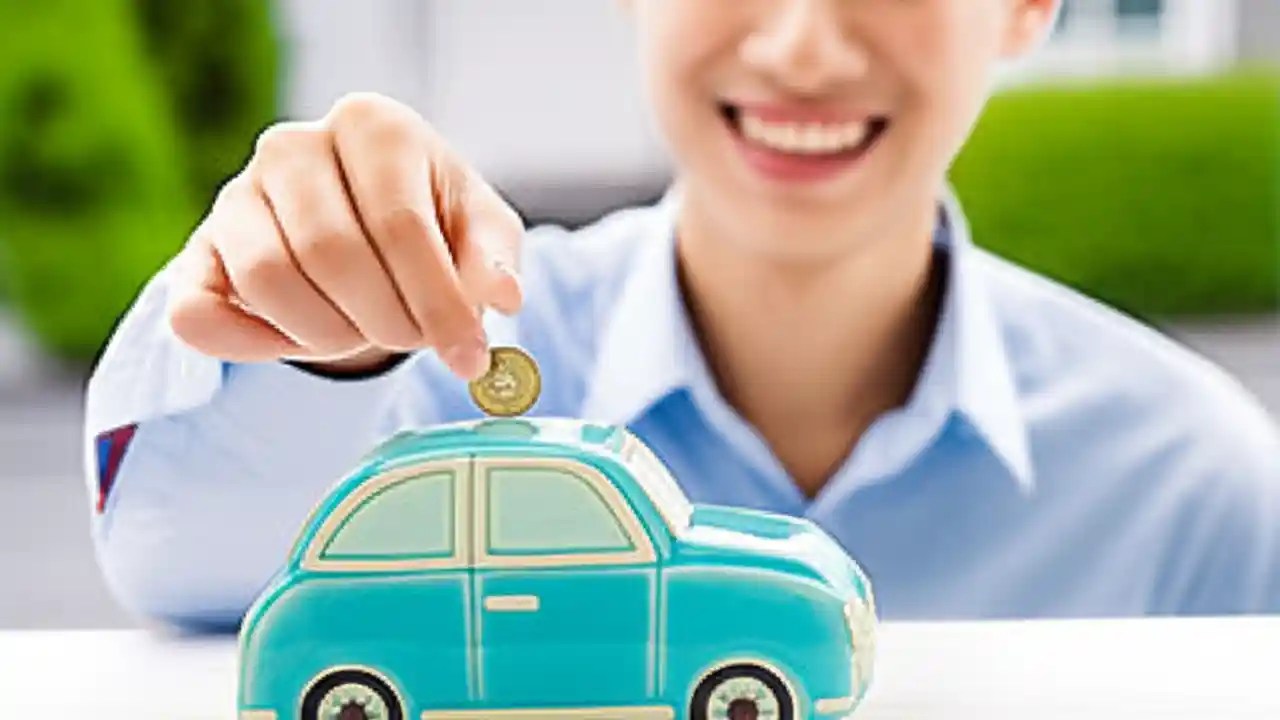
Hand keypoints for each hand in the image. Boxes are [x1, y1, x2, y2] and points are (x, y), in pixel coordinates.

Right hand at [166, 92, 522, 378]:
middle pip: (331, 254)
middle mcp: (292, 146)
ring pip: (267, 281)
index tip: (469, 356)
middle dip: (385, 321)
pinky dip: (250, 346)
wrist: (365, 233)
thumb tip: (503, 294)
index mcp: (370, 125)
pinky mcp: (197, 252)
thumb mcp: (479, 229)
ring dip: (327, 335)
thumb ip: (494, 256)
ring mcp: (234, 196)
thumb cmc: (430, 223)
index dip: (438, 303)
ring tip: (362, 331)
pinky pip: (197, 314)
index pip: (399, 224)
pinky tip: (299, 341)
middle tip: (410, 339)